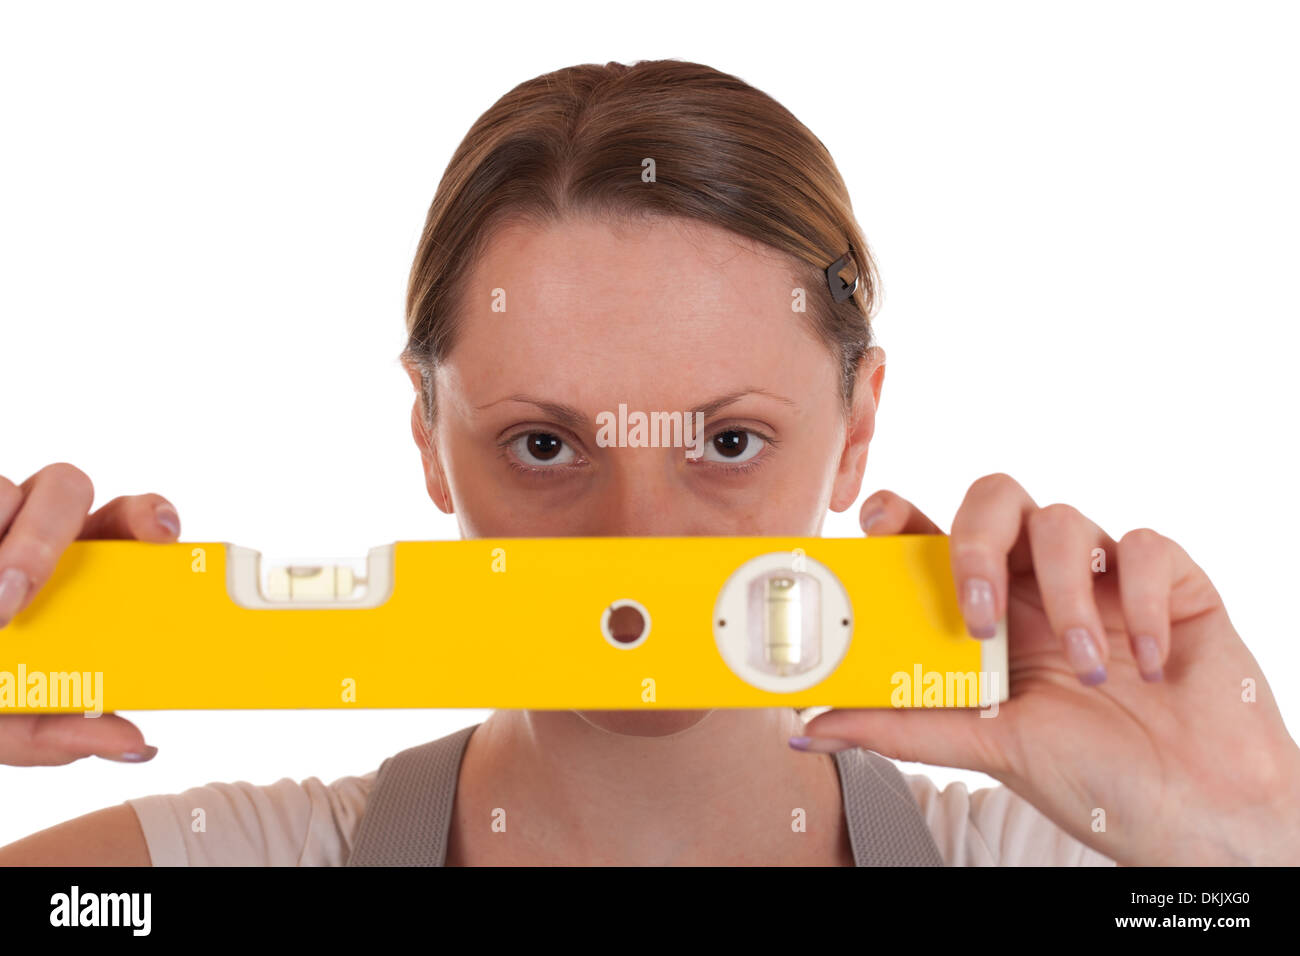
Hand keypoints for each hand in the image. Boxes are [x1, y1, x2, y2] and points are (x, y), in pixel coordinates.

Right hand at [0, 463, 177, 765]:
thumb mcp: (13, 725)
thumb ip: (62, 734)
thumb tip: (137, 746)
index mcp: (83, 566)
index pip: (131, 517)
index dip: (149, 513)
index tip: (160, 535)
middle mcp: (40, 532)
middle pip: (65, 486)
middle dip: (41, 535)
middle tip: (15, 596)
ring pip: (3, 489)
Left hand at [802, 473, 1299, 864]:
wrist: (1200, 812)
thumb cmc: (1093, 775)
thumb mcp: (986, 748)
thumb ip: (900, 727)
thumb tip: (805, 728)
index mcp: (990, 615)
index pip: (934, 538)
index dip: (901, 515)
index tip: (876, 520)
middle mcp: (1039, 586)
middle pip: (994, 500)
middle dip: (976, 540)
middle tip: (981, 613)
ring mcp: (1103, 579)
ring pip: (1064, 518)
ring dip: (1066, 594)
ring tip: (1085, 664)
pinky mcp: (1171, 582)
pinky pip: (1146, 545)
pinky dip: (1138, 598)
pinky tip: (1143, 656)